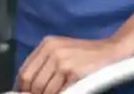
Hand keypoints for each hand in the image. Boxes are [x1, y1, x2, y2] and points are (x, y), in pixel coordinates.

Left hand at [15, 36, 132, 93]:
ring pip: (44, 90)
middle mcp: (52, 50)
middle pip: (32, 82)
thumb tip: (26, 84)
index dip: (22, 87)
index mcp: (47, 44)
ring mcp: (63, 61)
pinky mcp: (74, 72)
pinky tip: (68, 91)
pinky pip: (60, 92)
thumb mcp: (61, 50)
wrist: (111, 51)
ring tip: (57, 93)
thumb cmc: (86, 54)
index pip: (24, 71)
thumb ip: (45, 63)